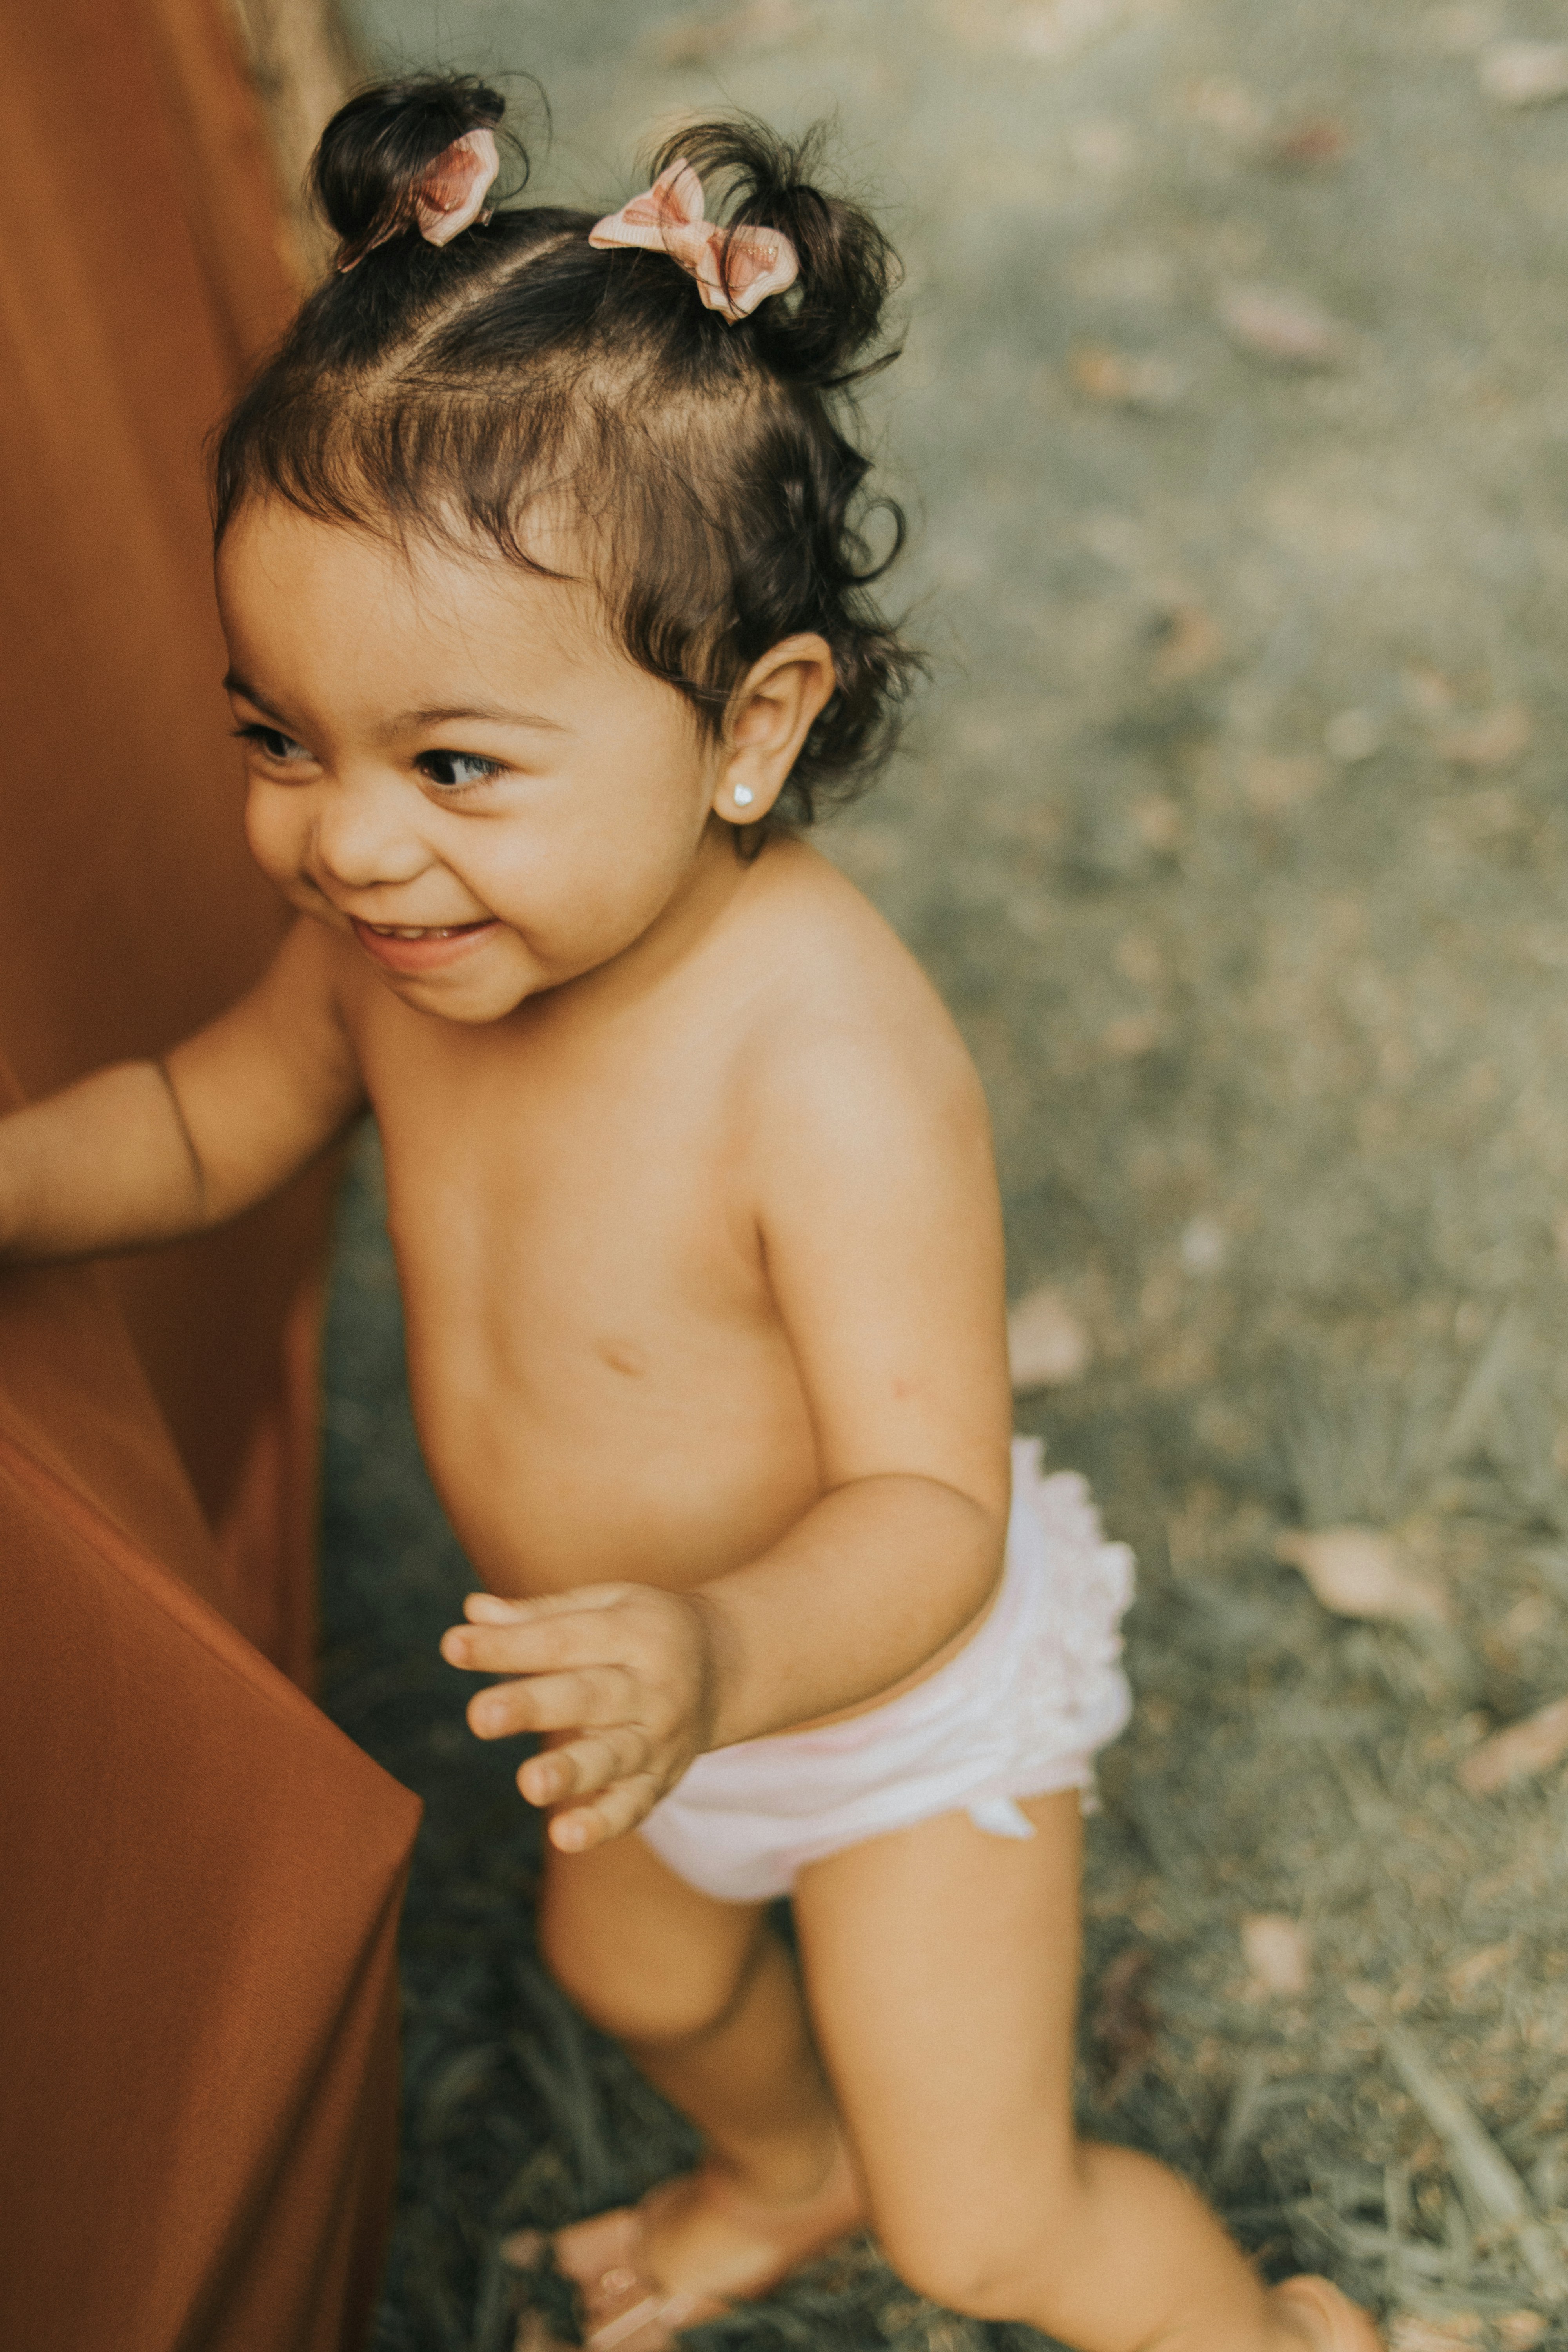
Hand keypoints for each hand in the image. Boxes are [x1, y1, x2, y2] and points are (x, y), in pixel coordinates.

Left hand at [439, 1582, 720, 1852]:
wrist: (728, 1667)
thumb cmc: (643, 1630)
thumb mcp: (605, 1605)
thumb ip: (539, 1615)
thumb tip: (470, 1615)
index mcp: (635, 1631)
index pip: (562, 1638)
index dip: (505, 1646)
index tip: (452, 1646)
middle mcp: (651, 1687)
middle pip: (588, 1696)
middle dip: (534, 1706)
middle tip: (481, 1715)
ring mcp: (659, 1739)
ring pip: (612, 1757)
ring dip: (571, 1772)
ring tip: (530, 1783)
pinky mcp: (659, 1782)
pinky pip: (632, 1807)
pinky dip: (601, 1823)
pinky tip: (565, 1835)